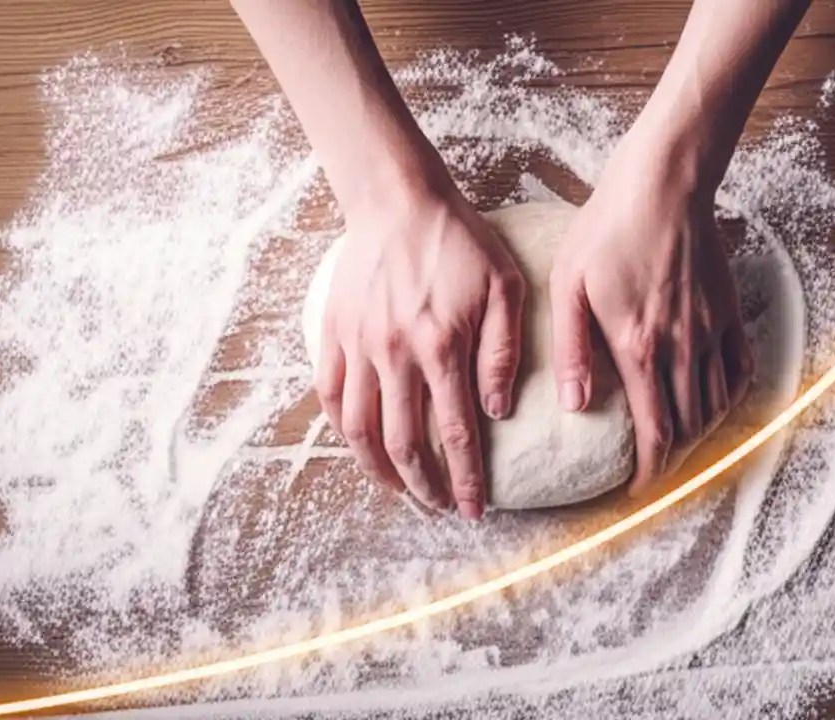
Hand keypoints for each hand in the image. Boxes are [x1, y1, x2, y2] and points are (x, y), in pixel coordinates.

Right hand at [316, 186, 524, 519]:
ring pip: (359, 430)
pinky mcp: (333, 335)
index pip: (456, 432)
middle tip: (441, 508)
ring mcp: (357, 346)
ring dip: (379, 471)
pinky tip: (362, 447)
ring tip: (401, 491)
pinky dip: (344, 432)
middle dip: (424, 486)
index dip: (464, 478)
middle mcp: (393, 354)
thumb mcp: (504, 286)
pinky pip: (331, 397)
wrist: (397, 200)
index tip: (474, 509)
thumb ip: (503, 351)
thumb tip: (498, 410)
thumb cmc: (460, 241)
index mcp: (441, 346)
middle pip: (403, 443)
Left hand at [550, 146, 752, 497]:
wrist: (665, 182)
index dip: (650, 474)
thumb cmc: (608, 228)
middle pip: (690, 429)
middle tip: (652, 473)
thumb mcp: (569, 285)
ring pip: (718, 405)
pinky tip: (716, 403)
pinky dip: (732, 397)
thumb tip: (577, 405)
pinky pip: (742, 368)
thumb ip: (573, 350)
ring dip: (700, 436)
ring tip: (677, 445)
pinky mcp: (730, 309)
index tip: (636, 491)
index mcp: (641, 349)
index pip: (656, 434)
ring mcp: (712, 330)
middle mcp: (683, 348)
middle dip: (672, 462)